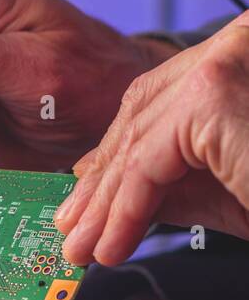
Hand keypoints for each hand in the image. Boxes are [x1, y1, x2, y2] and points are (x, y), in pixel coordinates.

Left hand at [55, 13, 248, 265]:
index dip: (112, 157)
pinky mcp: (214, 96)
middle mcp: (227, 50)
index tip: (82, 199)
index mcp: (228, 61)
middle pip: (139, 120)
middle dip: (102, 183)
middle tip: (71, 233)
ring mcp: (219, 67)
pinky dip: (125, 208)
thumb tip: (104, 185)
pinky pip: (151, 161)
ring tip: (83, 248)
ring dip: (106, 203)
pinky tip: (109, 243)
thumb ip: (176, 177)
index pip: (152, 107)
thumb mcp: (228, 181)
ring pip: (139, 141)